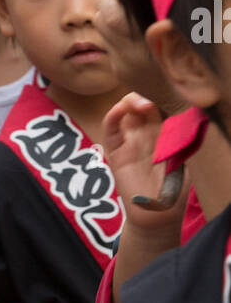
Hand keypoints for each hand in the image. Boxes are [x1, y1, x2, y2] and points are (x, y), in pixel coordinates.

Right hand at [102, 93, 185, 234]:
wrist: (159, 215)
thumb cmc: (178, 189)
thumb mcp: (189, 157)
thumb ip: (186, 136)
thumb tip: (192, 113)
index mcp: (169, 129)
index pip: (165, 100)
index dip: (165, 90)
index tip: (172, 87)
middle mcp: (150, 130)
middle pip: (144, 99)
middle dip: (149, 90)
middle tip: (156, 92)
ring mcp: (132, 138)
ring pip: (127, 108)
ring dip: (132, 100)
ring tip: (142, 103)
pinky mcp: (116, 149)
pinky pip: (111, 127)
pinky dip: (114, 114)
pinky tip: (121, 110)